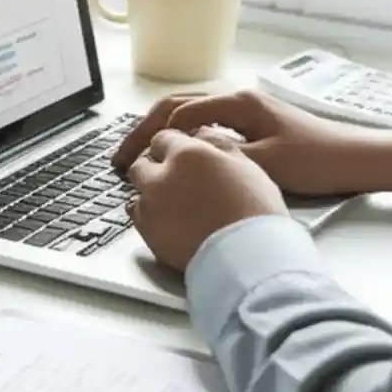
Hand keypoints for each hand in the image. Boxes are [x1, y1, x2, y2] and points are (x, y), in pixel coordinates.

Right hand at [115, 90, 391, 197]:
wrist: (357, 159)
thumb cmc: (317, 160)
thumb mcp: (264, 163)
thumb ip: (219, 155)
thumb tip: (180, 155)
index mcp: (237, 102)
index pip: (175, 114)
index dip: (146, 138)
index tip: (127, 162)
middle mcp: (237, 98)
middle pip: (175, 106)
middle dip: (143, 131)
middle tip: (121, 158)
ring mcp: (244, 108)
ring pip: (188, 112)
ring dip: (160, 132)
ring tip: (140, 156)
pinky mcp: (252, 122)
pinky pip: (205, 122)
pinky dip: (181, 136)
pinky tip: (175, 157)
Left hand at [126, 130, 286, 270]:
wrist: (247, 257)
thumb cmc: (255, 212)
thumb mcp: (246, 166)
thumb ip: (218, 144)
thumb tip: (202, 134)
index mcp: (187, 154)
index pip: (164, 138)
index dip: (172, 147)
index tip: (179, 155)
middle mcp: (162, 175)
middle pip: (142, 163)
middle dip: (154, 168)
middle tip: (175, 180)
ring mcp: (150, 204)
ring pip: (138, 189)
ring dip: (150, 192)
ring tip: (174, 204)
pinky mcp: (146, 231)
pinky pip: (136, 215)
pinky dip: (148, 215)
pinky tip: (169, 221)